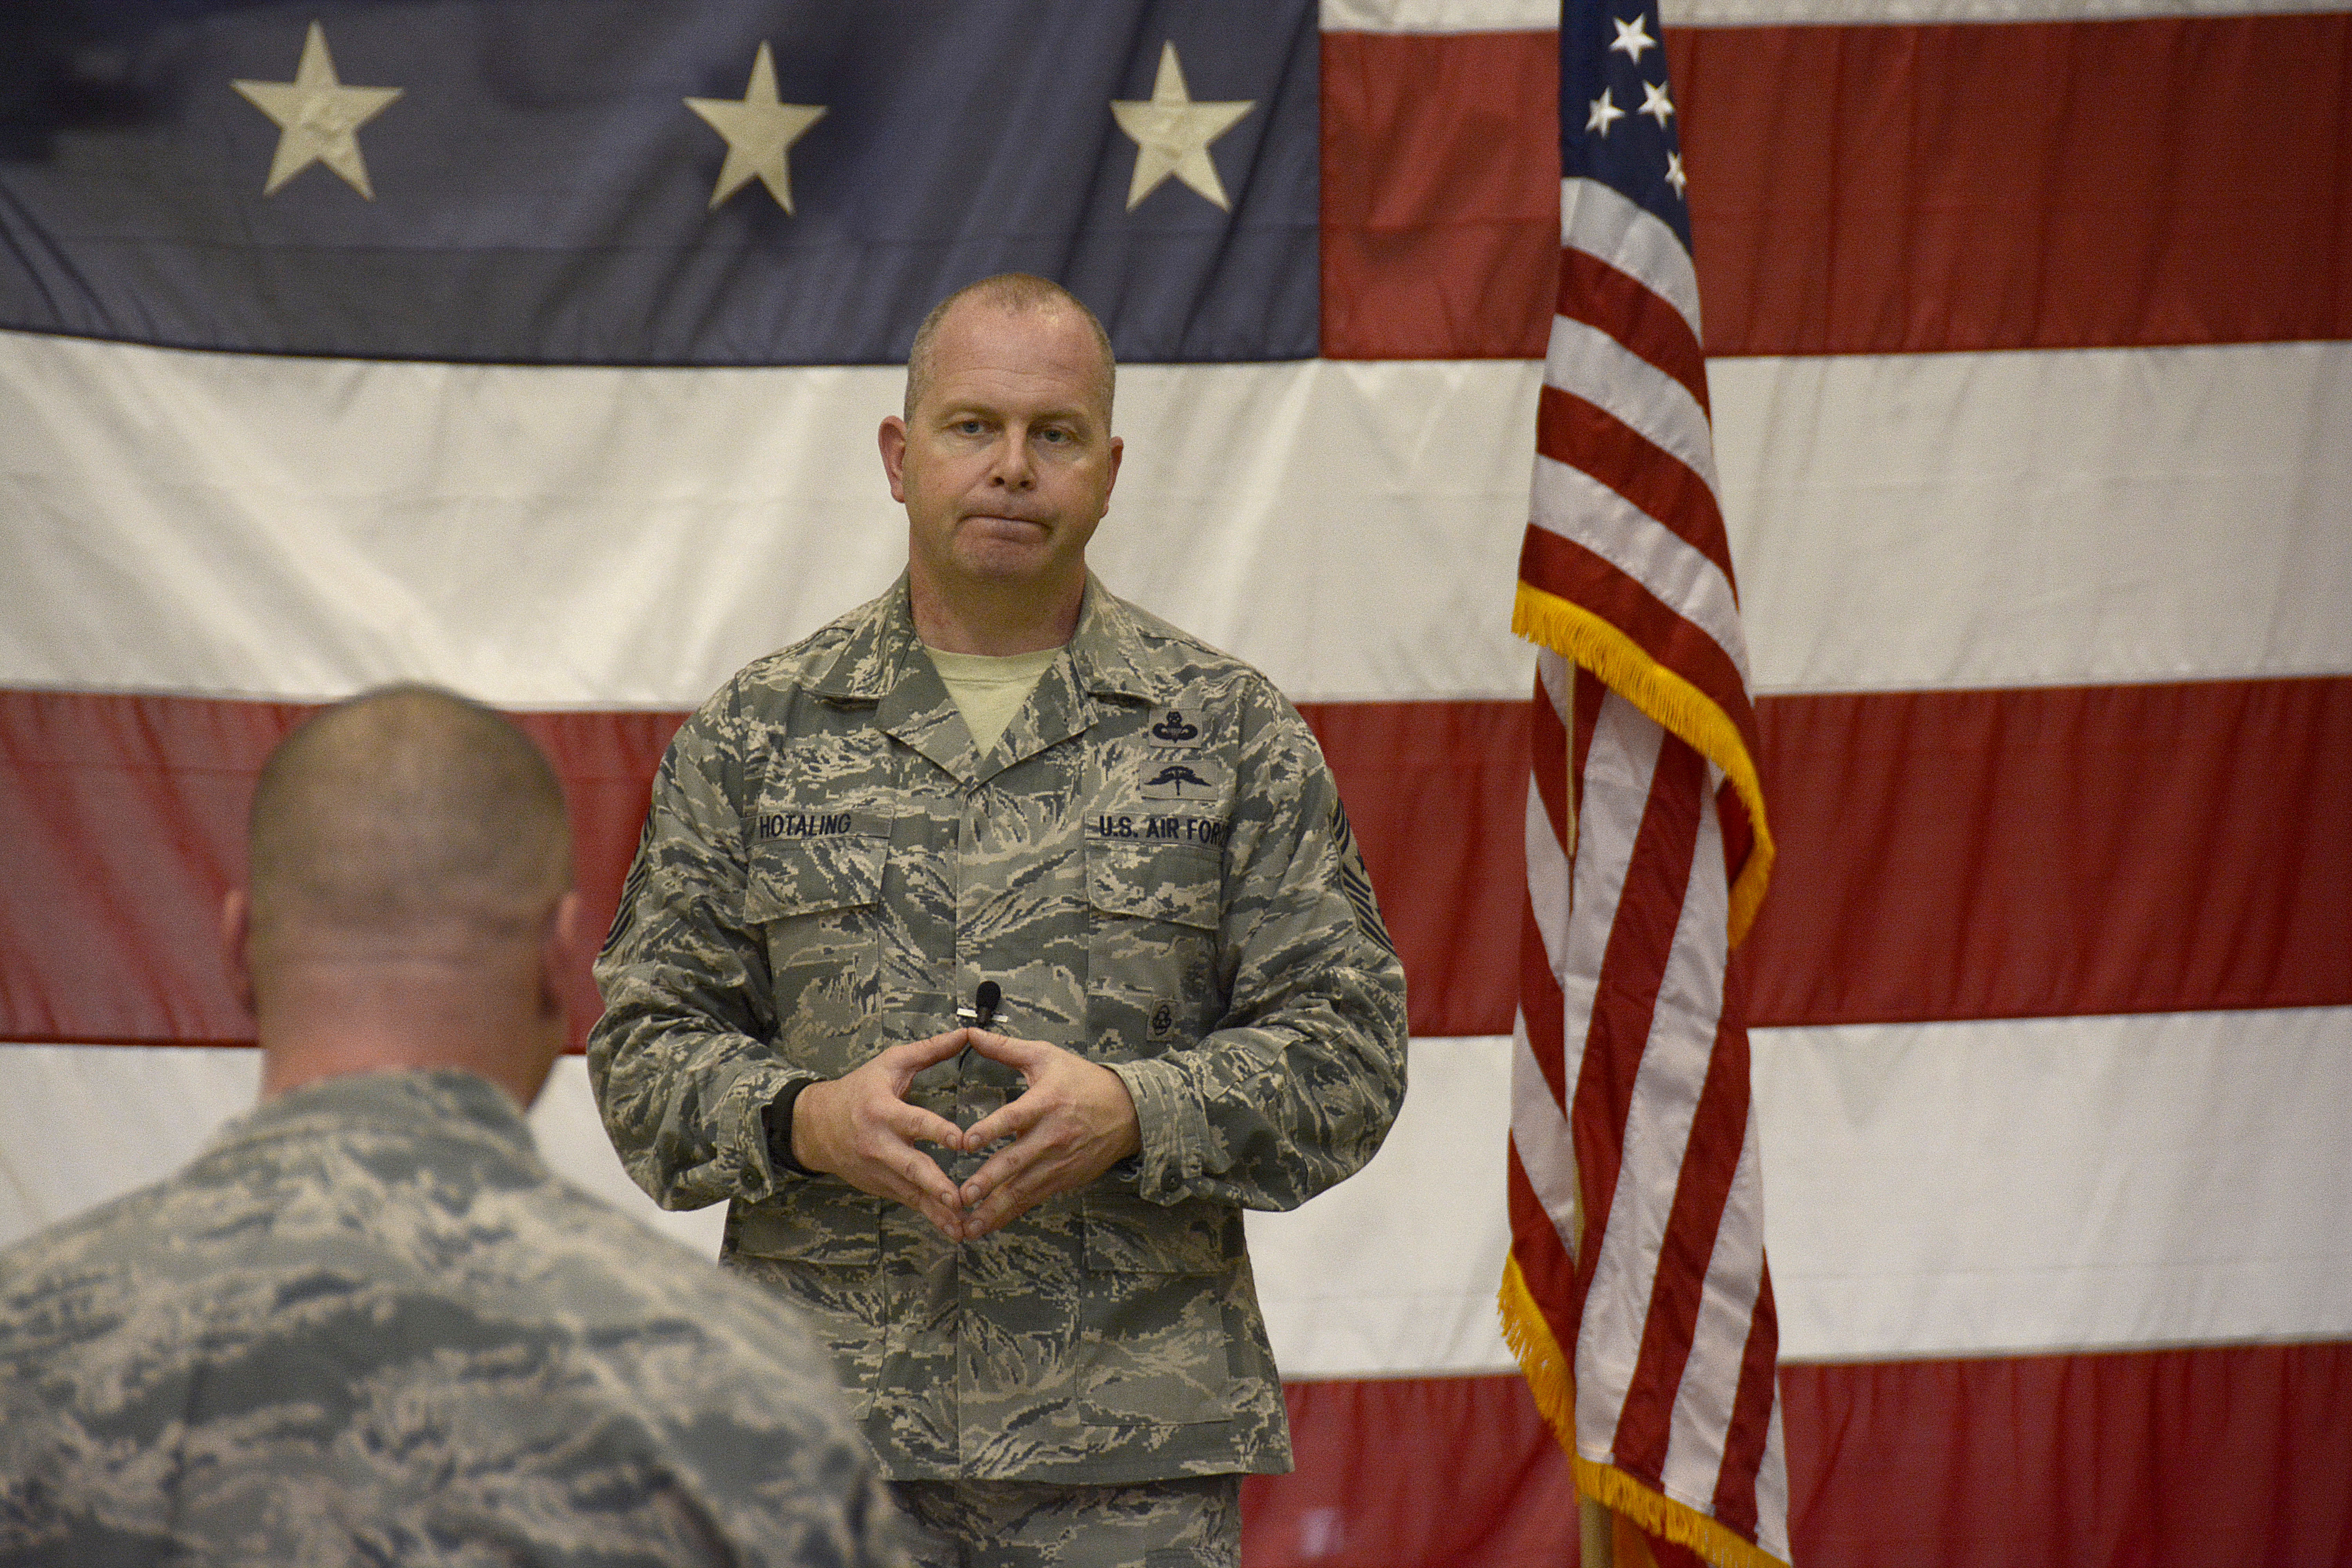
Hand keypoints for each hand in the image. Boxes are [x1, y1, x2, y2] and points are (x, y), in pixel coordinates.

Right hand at [791, 1032, 970, 1239]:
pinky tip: (954, 1231)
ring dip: (937, 1211)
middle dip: (935, 1184)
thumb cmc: (859, 1089)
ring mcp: (879, 1170)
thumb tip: (967, 1033)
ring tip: (964, 1228)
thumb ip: (930, 1051)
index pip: (915, 1122)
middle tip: (958, 1198)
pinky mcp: (882, 1187)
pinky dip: (930, 1217)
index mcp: (883, 1112)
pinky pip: (909, 1203)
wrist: (815, 1126)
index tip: (962, 1141)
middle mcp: (880, 1145)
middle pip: (911, 1167)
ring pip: (912, 1193)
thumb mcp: (890, 1064)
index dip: (938, 1131)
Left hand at [953, 1032, 1140, 1238]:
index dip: (991, 1129)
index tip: (967, 1142)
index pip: (1015, 1117)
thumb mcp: (1046, 1057)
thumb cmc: (1083, 1081)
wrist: (1128, 1111)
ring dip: (996, 1207)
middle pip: (1017, 1160)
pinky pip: (1034, 1199)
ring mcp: (1059, 1161)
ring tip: (970, 1225)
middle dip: (989, 1180)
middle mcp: (1052, 1135)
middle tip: (963, 1194)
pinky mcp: (1064, 1178)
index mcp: (1046, 1102)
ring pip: (1023, 1188)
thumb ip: (1006, 1048)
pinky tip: (990, 1225)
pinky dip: (1012, 1213)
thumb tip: (970, 1033)